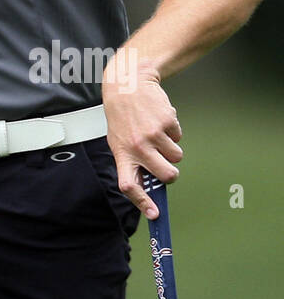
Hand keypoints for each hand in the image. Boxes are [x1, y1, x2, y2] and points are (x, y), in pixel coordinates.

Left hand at [102, 52, 182, 219]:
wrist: (128, 84)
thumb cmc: (122, 116)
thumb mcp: (119, 140)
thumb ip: (132, 161)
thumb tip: (150, 186)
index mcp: (122, 153)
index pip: (129, 185)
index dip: (143, 203)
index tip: (155, 214)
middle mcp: (137, 146)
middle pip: (168, 176)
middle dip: (172, 174)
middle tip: (165, 163)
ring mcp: (153, 134)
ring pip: (177, 157)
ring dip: (171, 148)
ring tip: (155, 132)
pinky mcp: (167, 122)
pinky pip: (179, 137)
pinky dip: (173, 131)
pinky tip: (159, 119)